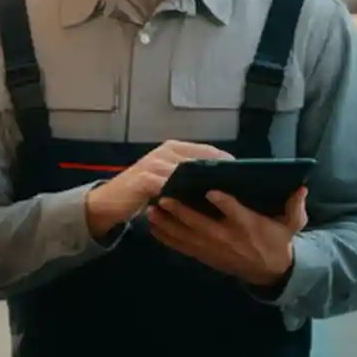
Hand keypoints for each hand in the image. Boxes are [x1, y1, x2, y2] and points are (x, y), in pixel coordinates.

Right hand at [85, 140, 233, 237]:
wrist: (108, 202)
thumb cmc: (141, 192)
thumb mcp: (167, 179)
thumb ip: (188, 175)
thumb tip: (221, 182)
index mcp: (174, 147)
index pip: (210, 151)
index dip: (229, 164)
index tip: (247, 179)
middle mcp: (167, 150)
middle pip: (204, 159)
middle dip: (224, 174)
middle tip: (245, 190)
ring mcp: (156, 163)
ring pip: (192, 172)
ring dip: (210, 185)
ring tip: (230, 200)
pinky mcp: (148, 179)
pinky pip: (174, 187)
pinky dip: (189, 197)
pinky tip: (203, 209)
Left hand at [148, 185, 308, 287]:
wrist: (270, 272)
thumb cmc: (277, 240)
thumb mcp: (291, 225)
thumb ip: (295, 207)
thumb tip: (301, 188)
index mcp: (248, 225)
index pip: (235, 212)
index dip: (224, 202)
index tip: (210, 190)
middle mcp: (228, 237)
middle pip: (201, 225)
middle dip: (182, 212)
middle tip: (164, 197)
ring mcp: (213, 249)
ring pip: (187, 236)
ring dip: (168, 224)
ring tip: (151, 210)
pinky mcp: (205, 256)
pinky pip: (182, 247)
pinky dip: (166, 237)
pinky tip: (152, 226)